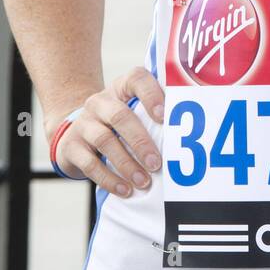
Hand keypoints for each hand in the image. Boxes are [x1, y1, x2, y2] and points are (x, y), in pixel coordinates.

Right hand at [47, 68, 164, 196]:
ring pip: (105, 141)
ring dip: (127, 164)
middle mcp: (100, 102)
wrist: (75, 134)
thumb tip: (198, 130)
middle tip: (157, 164)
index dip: (151, 95)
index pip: (136, 79)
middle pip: (120, 116)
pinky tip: (125, 190)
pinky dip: (109, 179)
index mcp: (121, 88)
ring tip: (144, 182)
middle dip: (141, 142)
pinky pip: (90, 164)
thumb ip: (158, 115)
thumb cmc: (118, 124)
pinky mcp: (71, 146)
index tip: (165, 116)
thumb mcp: (134, 112)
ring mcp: (83, 123)